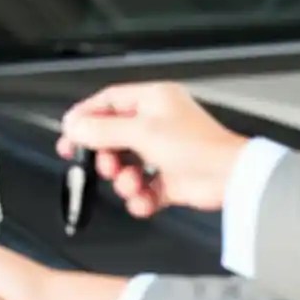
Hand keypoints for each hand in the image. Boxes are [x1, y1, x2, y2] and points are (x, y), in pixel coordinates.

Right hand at [57, 82, 247, 212]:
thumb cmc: (198, 147)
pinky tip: (144, 199)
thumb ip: (102, 130)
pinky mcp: (170, 177)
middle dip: (105, 155)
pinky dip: (140, 197)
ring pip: (126, 165)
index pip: (109, 101)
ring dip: (123, 179)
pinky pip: (142, 188)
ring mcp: (163, 150)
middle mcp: (157, 122)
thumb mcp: (141, 133)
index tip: (69, 133)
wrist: (230, 178)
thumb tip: (74, 126)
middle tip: (102, 165)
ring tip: (131, 183)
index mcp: (153, 100)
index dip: (86, 116)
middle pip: (113, 135)